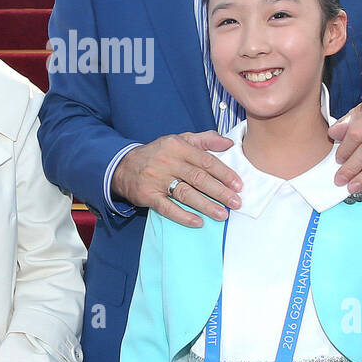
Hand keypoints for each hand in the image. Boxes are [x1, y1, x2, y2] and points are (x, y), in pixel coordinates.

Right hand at [111, 131, 241, 227]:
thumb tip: (229, 143)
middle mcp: (168, 162)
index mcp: (178, 146)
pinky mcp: (148, 196)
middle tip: (236, 202)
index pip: (206, 161)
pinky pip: (167, 208)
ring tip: (222, 214)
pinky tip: (198, 222)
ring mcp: (157, 179)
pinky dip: (183, 216)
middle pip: (199, 178)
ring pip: (186, 194)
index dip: (224, 174)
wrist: (123, 166)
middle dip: (220, 192)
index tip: (238, 185)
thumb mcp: (179, 140)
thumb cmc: (157, 154)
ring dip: (206, 205)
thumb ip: (205, 140)